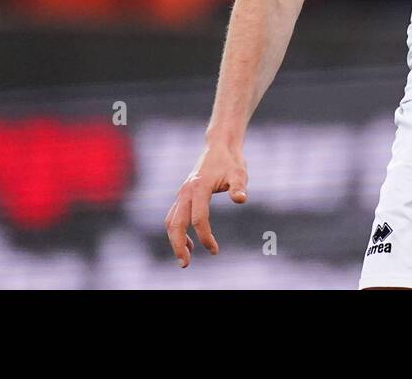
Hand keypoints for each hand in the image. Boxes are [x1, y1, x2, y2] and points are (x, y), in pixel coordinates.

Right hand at [164, 143, 248, 266]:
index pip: (198, 218)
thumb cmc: (231, 162)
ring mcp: (182, 193)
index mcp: (199, 188)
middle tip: (185, 264)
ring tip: (186, 257)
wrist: (219, 146)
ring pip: (171, 221)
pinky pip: (174, 216)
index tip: (214, 250)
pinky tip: (189, 241)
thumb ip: (239, 186)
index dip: (205, 237)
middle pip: (175, 223)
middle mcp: (186, 191)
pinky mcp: (183, 195)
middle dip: (178, 245)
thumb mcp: (239, 173)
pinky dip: (177, 230)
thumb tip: (241, 199)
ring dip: (175, 240)